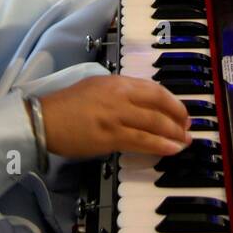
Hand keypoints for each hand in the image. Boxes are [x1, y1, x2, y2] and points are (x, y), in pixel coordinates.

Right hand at [39, 75, 191, 158]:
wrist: (45, 119)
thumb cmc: (67, 104)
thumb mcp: (96, 86)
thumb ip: (120, 92)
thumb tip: (142, 104)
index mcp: (117, 81)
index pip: (154, 89)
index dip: (173, 102)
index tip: (182, 112)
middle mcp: (120, 96)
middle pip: (159, 105)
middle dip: (178, 118)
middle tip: (187, 129)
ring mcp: (116, 116)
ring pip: (154, 124)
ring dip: (174, 134)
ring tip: (185, 142)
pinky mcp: (111, 137)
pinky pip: (142, 141)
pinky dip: (160, 146)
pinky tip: (170, 150)